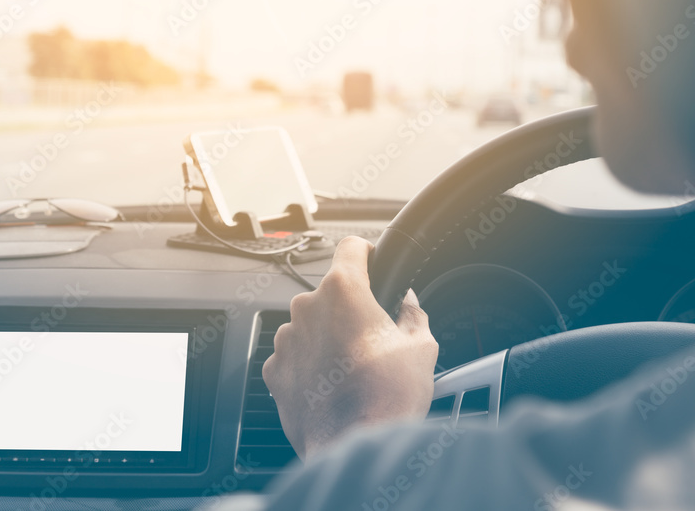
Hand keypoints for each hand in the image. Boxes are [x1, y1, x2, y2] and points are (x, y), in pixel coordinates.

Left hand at [262, 236, 438, 459]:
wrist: (354, 445)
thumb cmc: (387, 397)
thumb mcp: (420, 348)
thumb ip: (412, 315)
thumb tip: (408, 305)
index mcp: (343, 291)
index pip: (350, 247)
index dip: (365, 254)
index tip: (372, 264)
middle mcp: (307, 308)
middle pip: (330, 293)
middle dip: (349, 310)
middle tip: (372, 339)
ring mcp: (286, 340)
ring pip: (309, 325)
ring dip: (327, 338)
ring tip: (352, 370)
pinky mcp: (274, 371)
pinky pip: (294, 356)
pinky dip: (309, 365)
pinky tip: (332, 387)